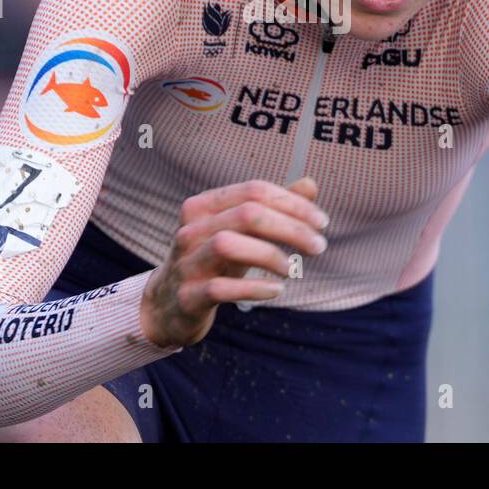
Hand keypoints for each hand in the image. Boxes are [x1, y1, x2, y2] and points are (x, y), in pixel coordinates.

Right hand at [139, 177, 327, 348]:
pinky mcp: (187, 297)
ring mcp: (186, 262)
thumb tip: (310, 183)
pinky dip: (254, 288)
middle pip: (247, 214)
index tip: (321, 222)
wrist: (167, 306)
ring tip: (292, 268)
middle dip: (291, 228)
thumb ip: (273, 208)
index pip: (254, 190)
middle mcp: (191, 229)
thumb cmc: (212, 262)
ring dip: (270, 255)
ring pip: (229, 244)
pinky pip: (220, 288)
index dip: (293, 203)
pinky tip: (276, 290)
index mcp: (204, 206)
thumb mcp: (240, 232)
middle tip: (318, 246)